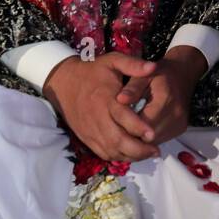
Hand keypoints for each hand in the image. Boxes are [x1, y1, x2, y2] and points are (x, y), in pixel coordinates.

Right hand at [42, 53, 159, 161]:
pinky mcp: (86, 138)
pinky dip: (118, 157)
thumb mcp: (112, 61)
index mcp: (105, 99)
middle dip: (138, 149)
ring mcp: (90, 131)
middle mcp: (97, 118)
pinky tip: (132, 154)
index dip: (138, 127)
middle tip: (156, 150)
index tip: (153, 134)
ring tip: (149, 153)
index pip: (122, 117)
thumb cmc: (92, 71)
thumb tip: (153, 67)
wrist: (63, 83)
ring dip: (130, 155)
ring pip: (111, 150)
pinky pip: (102, 153)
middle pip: (117, 140)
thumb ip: (133, 64)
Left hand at [115, 45, 206, 145]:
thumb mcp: (144, 75)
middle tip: (120, 127)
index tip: (116, 123)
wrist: (183, 73)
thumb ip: (133, 88)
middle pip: (149, 137)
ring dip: (140, 138)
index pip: (143, 124)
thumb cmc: (160, 73)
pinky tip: (141, 126)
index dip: (127, 127)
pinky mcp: (180, 129)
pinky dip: (149, 137)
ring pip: (154, 142)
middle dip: (132, 135)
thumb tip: (120, 99)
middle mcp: (176, 114)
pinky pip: (160, 139)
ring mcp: (180, 123)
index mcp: (166, 98)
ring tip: (130, 126)